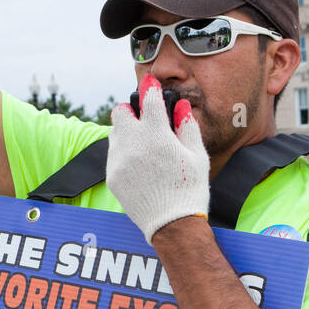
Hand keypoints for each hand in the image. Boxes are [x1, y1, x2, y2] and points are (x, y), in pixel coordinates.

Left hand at [106, 74, 208, 242]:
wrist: (172, 225)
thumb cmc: (190, 188)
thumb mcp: (196, 155)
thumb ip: (186, 126)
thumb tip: (180, 106)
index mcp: (156, 135)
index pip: (147, 99)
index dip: (149, 88)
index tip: (150, 84)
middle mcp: (133, 144)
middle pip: (120, 111)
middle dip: (131, 111)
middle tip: (145, 120)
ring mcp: (119, 160)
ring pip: (114, 132)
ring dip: (126, 132)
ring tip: (144, 146)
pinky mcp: (112, 175)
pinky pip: (112, 154)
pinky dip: (123, 152)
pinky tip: (139, 165)